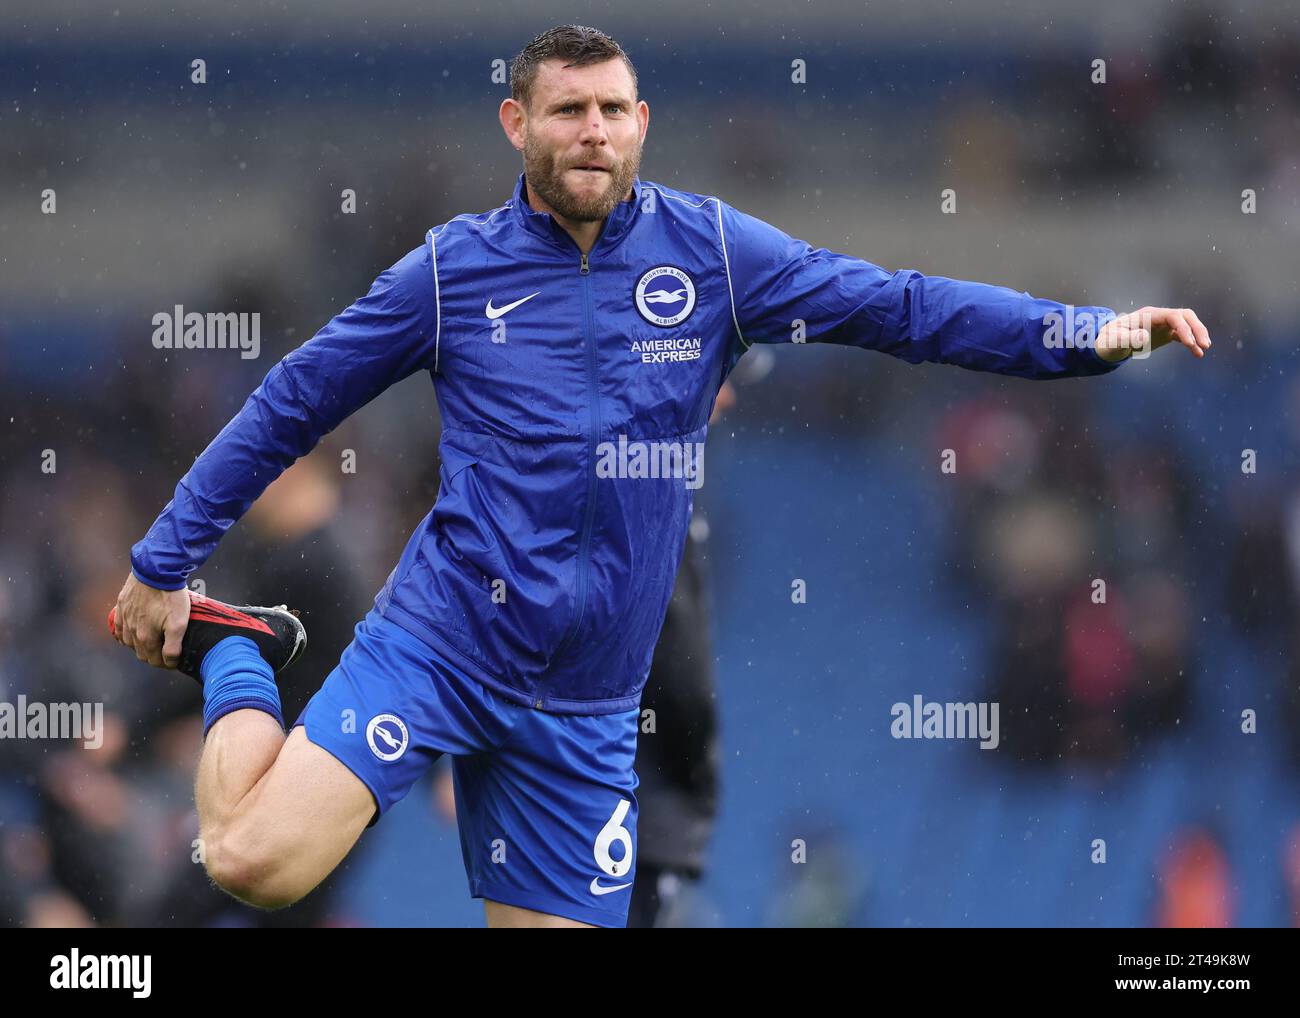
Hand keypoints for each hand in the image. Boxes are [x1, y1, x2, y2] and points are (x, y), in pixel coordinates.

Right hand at [109, 573, 190, 667]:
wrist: (157, 570)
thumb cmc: (170, 597)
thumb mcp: (179, 624)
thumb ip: (173, 647)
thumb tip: (169, 663)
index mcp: (145, 637)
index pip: (153, 660)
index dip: (165, 663)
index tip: (174, 660)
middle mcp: (131, 631)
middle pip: (141, 653)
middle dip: (153, 656)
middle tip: (166, 652)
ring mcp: (124, 618)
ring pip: (129, 641)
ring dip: (140, 646)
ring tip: (153, 642)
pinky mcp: (121, 606)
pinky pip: (119, 627)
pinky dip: (125, 634)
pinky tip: (132, 633)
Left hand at [1096, 306, 1211, 362]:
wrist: (1106, 343)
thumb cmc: (1108, 340)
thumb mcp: (1113, 341)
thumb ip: (1125, 338)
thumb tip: (1144, 336)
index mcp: (1148, 315)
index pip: (1172, 316)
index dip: (1183, 328)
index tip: (1189, 343)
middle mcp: (1158, 316)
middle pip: (1185, 316)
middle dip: (1196, 328)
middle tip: (1204, 345)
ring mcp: (1163, 324)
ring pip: (1187, 323)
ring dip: (1197, 334)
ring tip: (1203, 349)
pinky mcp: (1164, 333)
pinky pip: (1182, 335)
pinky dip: (1191, 343)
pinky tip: (1198, 353)